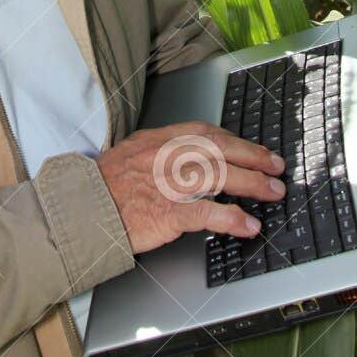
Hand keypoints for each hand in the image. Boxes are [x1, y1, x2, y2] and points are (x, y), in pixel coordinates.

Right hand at [95, 120, 285, 255]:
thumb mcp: (131, 155)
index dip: (234, 139)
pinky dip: (233, 218)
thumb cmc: (104, 188)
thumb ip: (160, 152)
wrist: (81, 211)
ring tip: (273, 192)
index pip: (205, 132)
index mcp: (157, 139)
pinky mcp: (167, 212)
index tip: (253, 148)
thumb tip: (192, 158)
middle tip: (275, 166)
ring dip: (252, 184)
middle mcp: (166, 156)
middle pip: (220, 149)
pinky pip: (208, 213)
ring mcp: (167, 183)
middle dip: (253, 156)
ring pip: (220, 176)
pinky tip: (249, 224)